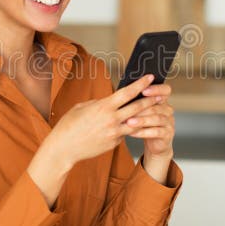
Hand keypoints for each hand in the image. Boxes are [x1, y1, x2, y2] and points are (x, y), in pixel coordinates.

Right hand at [28, 74, 158, 204]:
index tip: (150, 76)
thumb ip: (99, 103)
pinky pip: (124, 133)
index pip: (127, 93)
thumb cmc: (69, 124)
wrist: (64, 149)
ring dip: (146, 116)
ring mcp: (114, 133)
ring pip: (136, 123)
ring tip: (155, 110)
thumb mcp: (82, 107)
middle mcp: (112, 120)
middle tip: (161, 94)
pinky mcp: (114, 143)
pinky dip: (127, 128)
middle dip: (151, 100)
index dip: (140, 84)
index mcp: (103, 107)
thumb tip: (110, 101)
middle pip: (137, 108)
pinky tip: (129, 125)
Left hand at [125, 83, 174, 183]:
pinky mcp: (167, 136)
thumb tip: (121, 90)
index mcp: (162, 101)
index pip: (166, 90)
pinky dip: (143, 132)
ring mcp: (169, 124)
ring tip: (128, 122)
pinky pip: (156, 133)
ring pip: (156, 119)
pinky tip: (132, 132)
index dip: (157, 88)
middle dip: (144, 104)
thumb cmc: (142, 125)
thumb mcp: (139, 111)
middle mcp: (168, 111)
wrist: (154, 147)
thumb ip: (136, 101)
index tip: (144, 87)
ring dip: (142, 120)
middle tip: (132, 104)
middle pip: (158, 104)